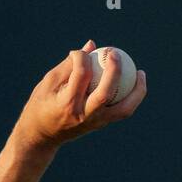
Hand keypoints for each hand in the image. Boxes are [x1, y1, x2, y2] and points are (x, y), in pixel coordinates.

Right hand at [11, 39, 146, 152]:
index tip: (80, 52)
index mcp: (65, 103)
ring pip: (123, 108)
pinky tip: (135, 83)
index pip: (80, 75)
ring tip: (140, 73)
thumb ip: (70, 64)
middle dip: (113, 70)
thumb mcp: (48, 83)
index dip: (82, 57)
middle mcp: (82, 115)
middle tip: (115, 53)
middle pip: (105, 92)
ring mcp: (93, 122)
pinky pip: (122, 111)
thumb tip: (92, 45)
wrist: (40, 137)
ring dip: (136, 90)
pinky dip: (132, 98)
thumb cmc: (41, 105)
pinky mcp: (100, 125)